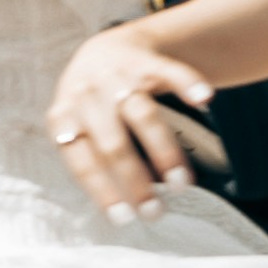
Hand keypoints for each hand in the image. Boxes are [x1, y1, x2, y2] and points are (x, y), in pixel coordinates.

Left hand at [47, 26, 219, 219]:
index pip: (82, 160)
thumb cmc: (90, 105)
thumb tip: (121, 208)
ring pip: (142, 114)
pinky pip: (170, 71)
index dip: (103, 191)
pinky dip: (188, 84)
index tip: (125, 218)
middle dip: (136, 181)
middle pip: (113, 143)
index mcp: (64, 117)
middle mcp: (88, 95)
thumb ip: (92, 160)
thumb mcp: (76, 127)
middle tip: (155, 211)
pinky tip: (204, 101)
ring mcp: (118, 76)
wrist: (104, 49)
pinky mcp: (147, 59)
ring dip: (163, 151)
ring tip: (181, 183)